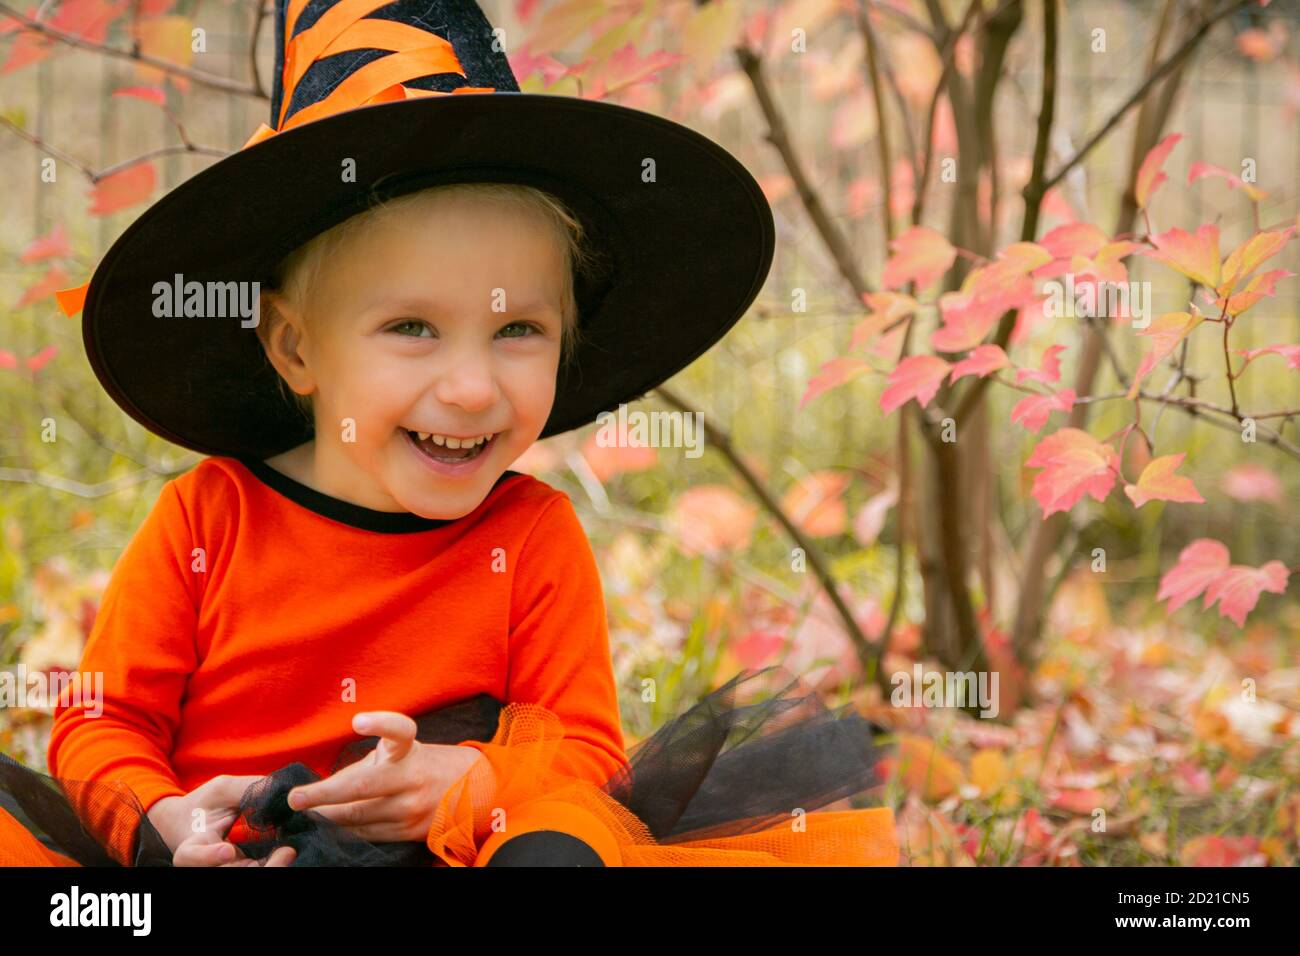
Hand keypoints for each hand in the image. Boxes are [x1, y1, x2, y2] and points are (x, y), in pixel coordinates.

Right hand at [147, 777, 297, 866]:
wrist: (197, 821)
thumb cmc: (205, 804)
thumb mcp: (221, 791)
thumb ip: (245, 790)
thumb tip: (280, 790)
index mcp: (192, 846)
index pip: (193, 857)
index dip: (209, 857)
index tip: (227, 850)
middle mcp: (207, 865)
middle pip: (231, 873)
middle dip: (262, 867)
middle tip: (287, 851)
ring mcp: (226, 868)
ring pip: (250, 873)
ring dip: (274, 865)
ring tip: (290, 850)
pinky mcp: (244, 868)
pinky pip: (262, 868)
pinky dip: (277, 861)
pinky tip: (291, 849)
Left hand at [284, 711, 484, 842]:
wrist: (472, 793)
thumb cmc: (423, 766)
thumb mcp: (404, 753)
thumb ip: (372, 763)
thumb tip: (326, 787)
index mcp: (409, 750)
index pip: (399, 730)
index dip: (380, 723)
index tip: (358, 720)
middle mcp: (413, 778)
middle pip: (362, 787)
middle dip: (323, 794)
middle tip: (295, 799)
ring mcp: (412, 808)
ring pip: (358, 817)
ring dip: (328, 817)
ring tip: (307, 813)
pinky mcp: (410, 833)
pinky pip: (367, 835)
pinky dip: (345, 831)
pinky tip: (330, 827)